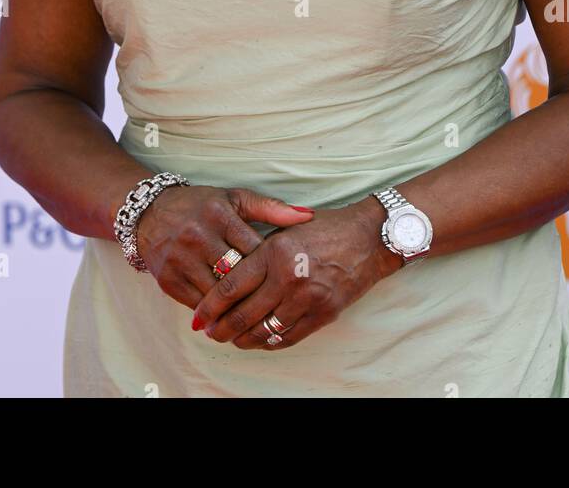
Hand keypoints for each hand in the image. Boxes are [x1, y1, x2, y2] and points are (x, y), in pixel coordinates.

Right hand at [134, 184, 313, 307]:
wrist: (151, 213)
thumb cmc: (201, 206)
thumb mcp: (234, 199)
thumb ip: (271, 209)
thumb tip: (308, 216)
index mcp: (219, 214)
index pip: (254, 249)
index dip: (272, 267)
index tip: (286, 278)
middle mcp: (198, 236)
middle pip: (237, 275)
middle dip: (257, 292)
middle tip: (277, 306)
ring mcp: (181, 259)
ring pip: (218, 295)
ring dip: (237, 309)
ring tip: (258, 318)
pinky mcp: (168, 280)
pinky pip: (198, 305)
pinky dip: (215, 314)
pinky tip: (230, 319)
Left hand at [191, 194, 401, 350]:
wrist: (369, 238)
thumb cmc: (325, 228)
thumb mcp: (287, 227)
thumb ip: (259, 248)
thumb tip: (226, 271)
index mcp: (274, 250)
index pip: (232, 285)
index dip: (210, 305)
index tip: (199, 316)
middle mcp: (288, 276)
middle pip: (243, 313)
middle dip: (221, 328)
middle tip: (209, 333)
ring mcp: (307, 298)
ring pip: (264, 330)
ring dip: (243, 339)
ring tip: (231, 339)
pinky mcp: (324, 313)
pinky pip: (288, 337)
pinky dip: (269, 342)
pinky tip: (259, 340)